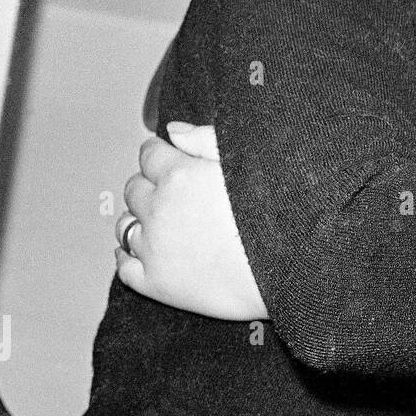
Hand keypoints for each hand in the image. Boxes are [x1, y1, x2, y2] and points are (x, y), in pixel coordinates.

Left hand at [115, 122, 268, 320]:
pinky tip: (145, 254)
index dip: (161, 156)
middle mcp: (159, 209)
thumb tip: (172, 131)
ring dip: (138, 221)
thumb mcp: (249, 162)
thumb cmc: (279, 214)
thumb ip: (205, 139)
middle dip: (150, 187)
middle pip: (134, 189)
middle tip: (175, 196)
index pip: (149, 155)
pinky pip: (124, 267)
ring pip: (125, 226)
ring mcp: (154, 248)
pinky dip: (129, 258)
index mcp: (179, 175)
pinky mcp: (155, 283)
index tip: (172, 162)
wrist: (291, 270)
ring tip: (163, 226)